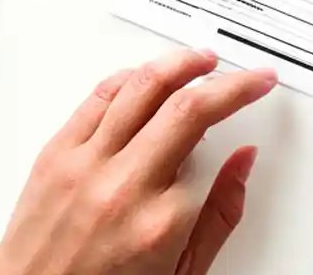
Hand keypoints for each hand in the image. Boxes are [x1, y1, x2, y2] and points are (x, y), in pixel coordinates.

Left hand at [0, 50, 277, 274]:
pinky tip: (148, 74)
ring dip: (178, 62)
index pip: (213, 145)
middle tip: (246, 74)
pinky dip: (128, 77)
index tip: (257, 90)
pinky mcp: (55, 155)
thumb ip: (219, 216)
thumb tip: (242, 163)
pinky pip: (96, 98)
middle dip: (227, 80)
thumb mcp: (182, 273)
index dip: (239, 107)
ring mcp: (84, 166)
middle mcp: (122, 186)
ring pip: (139, 87)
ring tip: (201, 59)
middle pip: (185, 107)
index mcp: (159, 222)